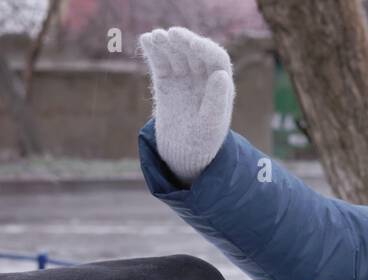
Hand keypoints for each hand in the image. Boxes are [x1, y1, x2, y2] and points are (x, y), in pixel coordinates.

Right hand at [139, 26, 234, 185]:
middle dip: (183, 41)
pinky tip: (147, 40)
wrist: (182, 155)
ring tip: (155, 37)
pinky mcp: (166, 82)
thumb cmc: (202, 143)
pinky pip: (161, 62)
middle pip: (194, 51)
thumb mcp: (210, 126)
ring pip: (176, 54)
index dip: (205, 48)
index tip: (192, 45)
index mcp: (220, 85)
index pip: (216, 58)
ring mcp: (184, 77)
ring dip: (166, 43)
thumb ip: (216, 101)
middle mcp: (203, 77)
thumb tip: (220, 74)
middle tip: (170, 35)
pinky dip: (154, 51)